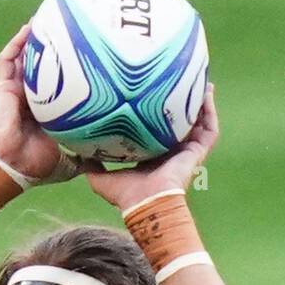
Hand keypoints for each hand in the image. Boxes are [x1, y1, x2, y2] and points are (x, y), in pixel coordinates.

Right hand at [0, 24, 98, 185]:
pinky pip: (7, 60)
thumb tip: (108, 165)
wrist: (12, 168)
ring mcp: (15, 92)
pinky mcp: (3, 89)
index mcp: (45, 112)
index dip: (68, 70)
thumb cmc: (37, 167)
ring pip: (23, 58)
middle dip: (51, 46)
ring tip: (47, 18)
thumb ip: (87, 160)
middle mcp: (30, 98)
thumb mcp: (69, 164)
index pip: (58, 85)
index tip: (84, 56)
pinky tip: (27, 29)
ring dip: (32, 38)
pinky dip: (16, 44)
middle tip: (68, 28)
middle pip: (41, 66)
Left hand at [85, 83, 219, 212]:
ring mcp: (186, 152)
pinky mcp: (197, 153)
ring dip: (201, 103)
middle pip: (180, 123)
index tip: (153, 94)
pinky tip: (206, 93)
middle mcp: (171, 153)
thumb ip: (89, 163)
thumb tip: (73, 150)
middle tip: (181, 81)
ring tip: (201, 81)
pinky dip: (210, 111)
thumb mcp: (99, 177)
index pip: (157, 130)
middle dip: (182, 103)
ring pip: (199, 123)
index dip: (156, 113)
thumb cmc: (124, 196)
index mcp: (152, 157)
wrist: (146, 204)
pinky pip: (209, 129)